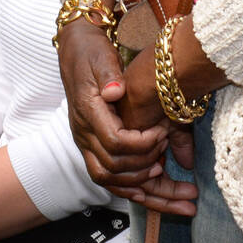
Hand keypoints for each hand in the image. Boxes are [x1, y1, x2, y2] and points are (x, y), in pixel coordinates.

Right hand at [57, 17, 178, 195]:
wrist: (74, 49)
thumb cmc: (90, 50)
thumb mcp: (100, 55)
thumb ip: (108, 74)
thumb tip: (115, 91)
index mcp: (87, 110)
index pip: (115, 142)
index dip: (142, 143)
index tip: (162, 132)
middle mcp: (83, 132)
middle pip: (113, 168)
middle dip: (146, 167)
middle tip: (169, 153)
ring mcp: (85, 141)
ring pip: (110, 179)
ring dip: (142, 187)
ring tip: (169, 183)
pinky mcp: (91, 145)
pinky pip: (108, 177)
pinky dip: (129, 188)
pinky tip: (150, 192)